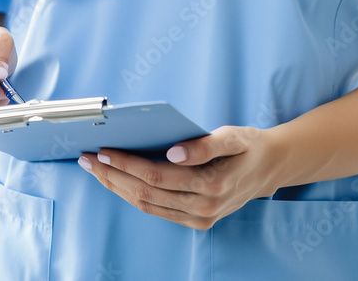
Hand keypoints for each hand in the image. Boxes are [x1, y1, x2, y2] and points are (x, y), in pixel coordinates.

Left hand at [77, 126, 286, 228]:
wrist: (271, 168)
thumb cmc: (248, 146)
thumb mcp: (233, 136)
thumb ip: (205, 145)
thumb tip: (175, 152)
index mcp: (211, 186)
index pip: (156, 176)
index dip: (126, 164)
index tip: (103, 151)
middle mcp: (203, 208)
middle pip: (145, 193)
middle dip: (111, 175)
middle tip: (86, 159)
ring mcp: (199, 218)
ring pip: (146, 205)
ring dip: (116, 187)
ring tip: (94, 169)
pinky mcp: (196, 221)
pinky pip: (155, 210)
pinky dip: (132, 195)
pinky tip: (116, 181)